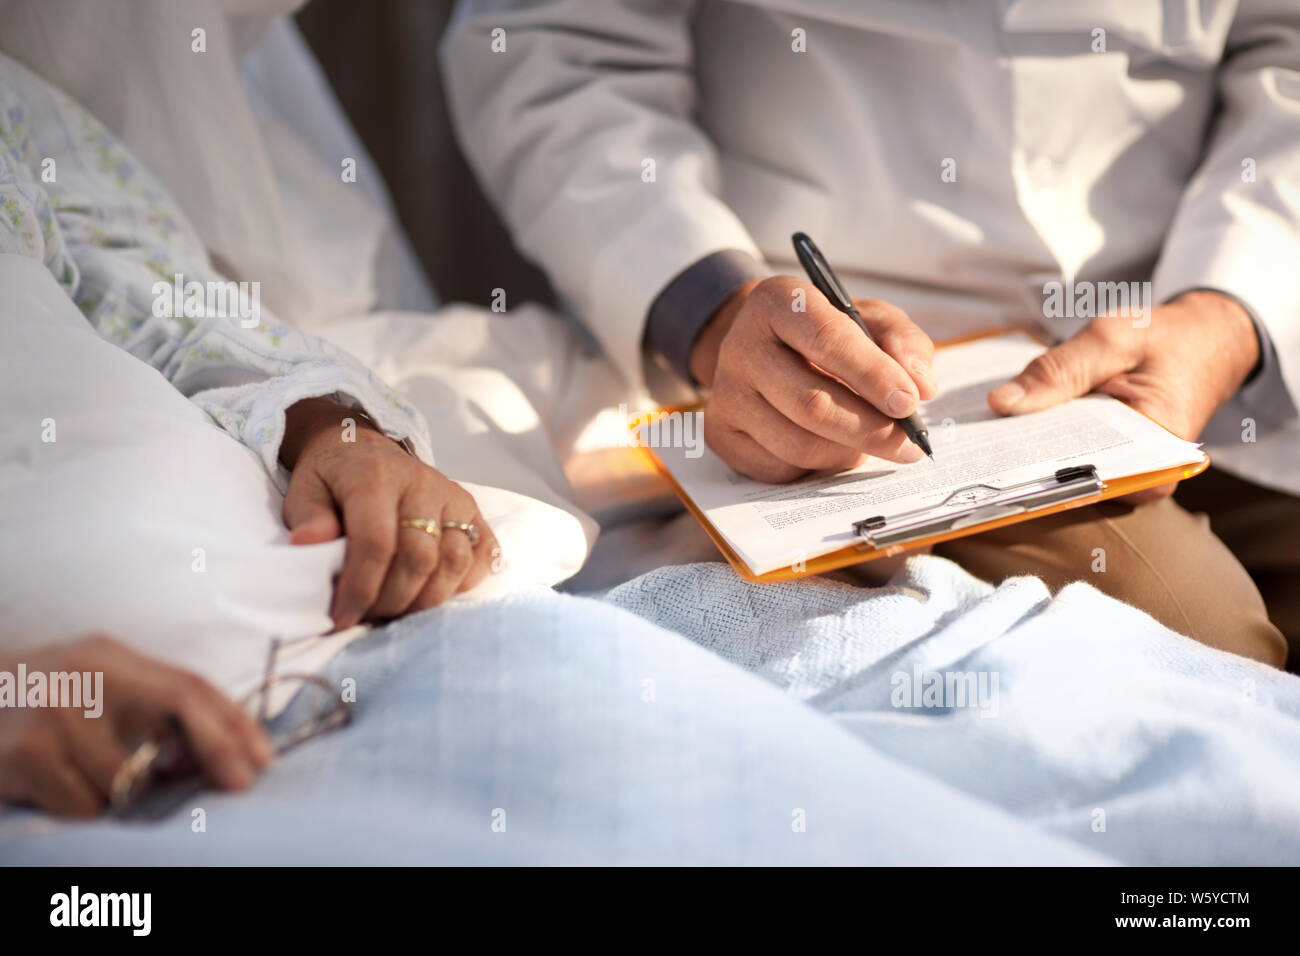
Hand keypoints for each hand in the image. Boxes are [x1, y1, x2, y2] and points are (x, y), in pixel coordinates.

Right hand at [0, 635, 271, 816]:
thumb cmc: (40, 707)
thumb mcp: (96, 690)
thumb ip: (150, 710)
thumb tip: (214, 756)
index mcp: (109, 656)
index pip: (188, 684)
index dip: (233, 722)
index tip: (263, 756)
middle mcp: (83, 674)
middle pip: (177, 709)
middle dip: (218, 749)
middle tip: (240, 782)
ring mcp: (51, 713)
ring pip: (126, 778)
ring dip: (127, 796)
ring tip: (94, 781)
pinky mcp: (24, 754)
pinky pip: (84, 805)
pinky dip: (84, 809)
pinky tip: (59, 790)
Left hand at [279, 399, 499, 628]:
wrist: (365, 450)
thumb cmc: (333, 480)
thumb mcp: (303, 490)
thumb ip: (307, 518)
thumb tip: (309, 544)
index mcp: (375, 476)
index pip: (376, 542)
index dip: (360, 587)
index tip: (342, 616)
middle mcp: (422, 484)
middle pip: (420, 558)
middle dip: (391, 600)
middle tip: (367, 615)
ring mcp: (453, 497)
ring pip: (454, 562)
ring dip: (425, 600)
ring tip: (396, 608)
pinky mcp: (472, 510)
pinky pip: (483, 555)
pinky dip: (462, 584)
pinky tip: (431, 591)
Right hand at [689, 275, 936, 482]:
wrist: (765, 349)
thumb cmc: (826, 334)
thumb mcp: (870, 320)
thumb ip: (903, 343)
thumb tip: (920, 386)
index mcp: (777, 301)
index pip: (826, 339)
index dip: (872, 374)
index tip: (909, 402)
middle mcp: (741, 345)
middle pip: (811, 403)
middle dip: (870, 429)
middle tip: (908, 443)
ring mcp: (726, 394)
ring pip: (798, 444)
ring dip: (849, 452)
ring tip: (873, 443)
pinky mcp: (721, 434)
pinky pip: (780, 468)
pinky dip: (820, 467)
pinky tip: (835, 449)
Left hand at [988, 291, 1260, 501]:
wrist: (1200, 342)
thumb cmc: (1162, 338)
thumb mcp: (1112, 339)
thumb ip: (1059, 370)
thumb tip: (1001, 403)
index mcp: (1157, 455)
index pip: (1084, 476)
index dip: (1032, 472)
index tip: (984, 462)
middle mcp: (1141, 479)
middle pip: (1066, 482)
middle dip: (1017, 466)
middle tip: (965, 454)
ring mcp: (1122, 477)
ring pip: (1059, 476)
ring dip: (1020, 458)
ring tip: (973, 444)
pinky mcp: (1105, 464)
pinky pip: (1062, 461)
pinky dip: (1034, 446)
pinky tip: (998, 433)